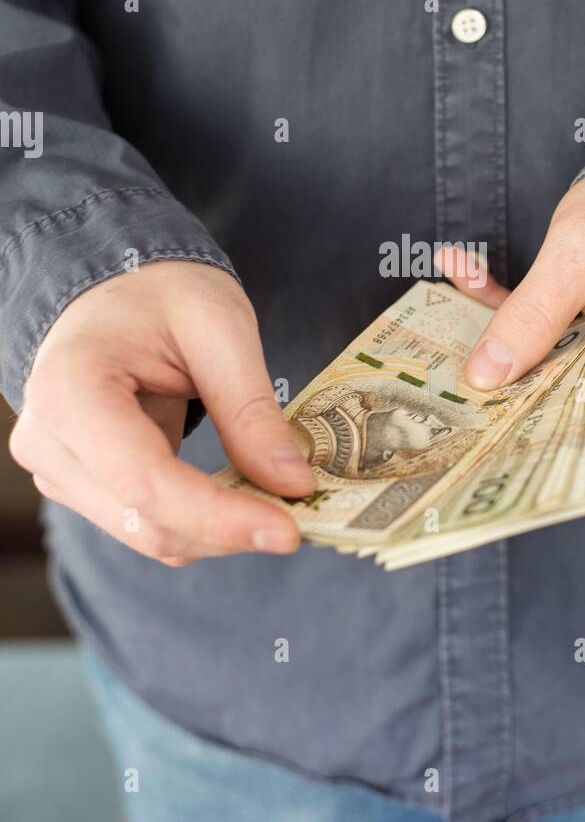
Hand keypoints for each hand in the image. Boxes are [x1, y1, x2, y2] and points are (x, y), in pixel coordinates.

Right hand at [9, 262, 314, 563]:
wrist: (115, 286)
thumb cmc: (160, 292)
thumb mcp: (220, 329)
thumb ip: (251, 410)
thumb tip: (293, 486)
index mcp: (70, 390)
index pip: (144, 481)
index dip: (218, 517)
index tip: (287, 531)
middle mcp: (46, 441)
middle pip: (144, 521)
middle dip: (228, 530)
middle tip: (300, 521)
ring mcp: (56, 469)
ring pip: (148, 535)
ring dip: (217, 532)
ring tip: (275, 503)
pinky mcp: (80, 485)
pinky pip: (147, 523)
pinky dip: (201, 521)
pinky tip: (240, 497)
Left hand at [441, 174, 584, 423]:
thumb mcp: (581, 246)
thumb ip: (534, 310)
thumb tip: (485, 375)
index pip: (572, 420)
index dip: (511, 416)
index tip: (456, 398)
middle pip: (554, 398)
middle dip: (493, 360)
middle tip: (434, 328)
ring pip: (547, 371)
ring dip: (499, 326)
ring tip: (456, 271)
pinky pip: (557, 350)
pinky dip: (517, 316)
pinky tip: (470, 272)